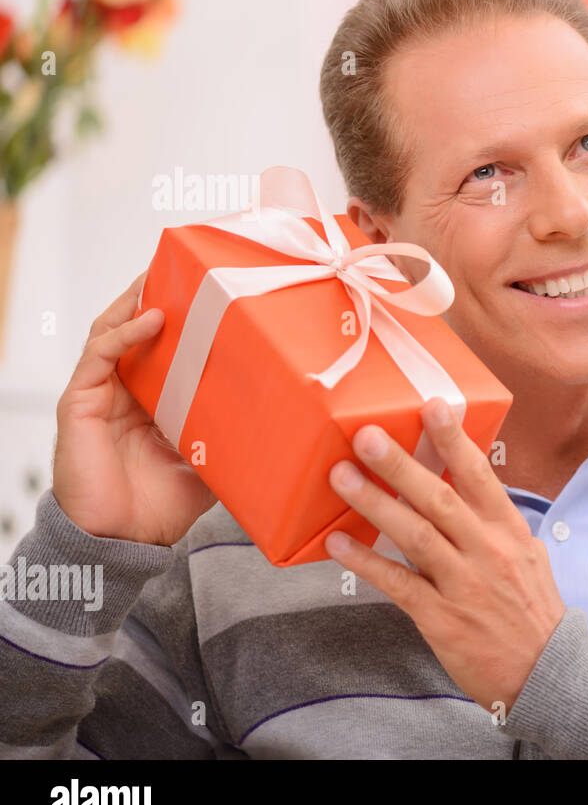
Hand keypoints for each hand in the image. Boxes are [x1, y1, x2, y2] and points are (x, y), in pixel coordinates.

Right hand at [52, 271, 216, 543]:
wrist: (125, 540)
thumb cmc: (164, 503)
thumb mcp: (214, 458)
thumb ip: (236, 432)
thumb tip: (291, 417)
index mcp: (154, 395)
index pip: (165, 341)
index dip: (184, 312)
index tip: (212, 285)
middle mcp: (125, 386)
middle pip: (136, 324)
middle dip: (158, 291)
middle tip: (188, 264)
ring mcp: (99, 391)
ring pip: (113, 329)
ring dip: (139, 300)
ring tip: (166, 274)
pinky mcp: (79, 402)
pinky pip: (100, 355)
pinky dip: (124, 334)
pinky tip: (151, 319)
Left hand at [323, 397, 565, 715]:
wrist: (548, 672)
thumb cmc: (533, 611)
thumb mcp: (527, 555)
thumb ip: (494, 522)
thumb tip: (464, 485)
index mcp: (509, 531)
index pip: (480, 476)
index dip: (456, 440)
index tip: (434, 406)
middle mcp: (487, 552)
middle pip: (439, 499)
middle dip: (401, 465)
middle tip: (367, 435)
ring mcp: (464, 585)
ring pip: (415, 535)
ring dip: (375, 503)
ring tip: (341, 477)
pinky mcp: (442, 618)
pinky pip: (398, 584)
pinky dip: (366, 562)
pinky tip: (337, 543)